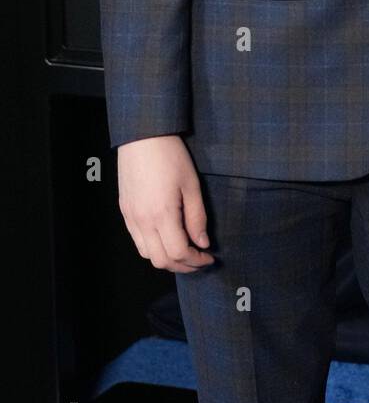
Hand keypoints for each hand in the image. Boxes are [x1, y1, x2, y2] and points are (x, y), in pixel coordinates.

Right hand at [117, 135, 215, 272]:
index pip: (178, 252)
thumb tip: (202, 243)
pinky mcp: (125, 212)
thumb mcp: (192, 185)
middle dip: (183, 266)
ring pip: (147, 254)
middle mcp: (142, 221)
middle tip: (199, 260)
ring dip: (167, 259)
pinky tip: (167, 239)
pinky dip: (153, 248)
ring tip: (185, 251)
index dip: (196, 261)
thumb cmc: (170, 156)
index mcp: (161, 215)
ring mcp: (130, 218)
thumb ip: (197, 217)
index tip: (209, 258)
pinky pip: (137, 241)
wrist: (142, 137)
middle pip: (161, 260)